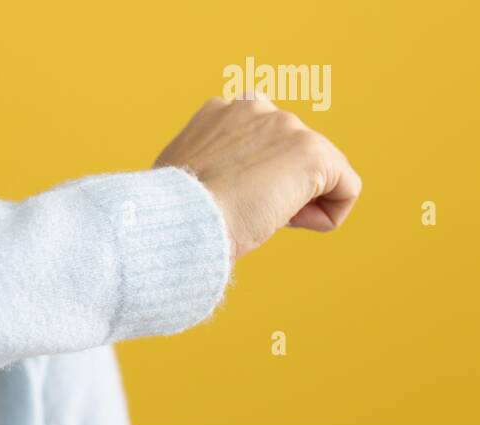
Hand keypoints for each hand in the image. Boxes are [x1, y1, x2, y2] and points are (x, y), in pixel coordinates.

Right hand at [155, 95, 361, 258]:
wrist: (181, 216)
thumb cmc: (172, 209)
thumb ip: (210, 163)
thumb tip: (219, 183)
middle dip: (276, 188)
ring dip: (296, 203)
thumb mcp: (182, 173)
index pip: (260, 141)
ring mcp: (287, 126)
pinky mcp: (314, 152)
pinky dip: (327, 215)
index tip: (229, 200)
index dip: (249, 179)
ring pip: (319, 174)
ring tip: (259, 216)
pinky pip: (346, 189)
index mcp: (220, 111)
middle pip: (291, 157)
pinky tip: (287, 223)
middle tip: (243, 211)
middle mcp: (255, 107)